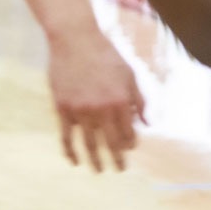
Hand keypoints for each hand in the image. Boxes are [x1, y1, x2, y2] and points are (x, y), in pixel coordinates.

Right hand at [45, 31, 145, 170]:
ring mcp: (80, 110)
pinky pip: (66, 136)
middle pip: (111, 142)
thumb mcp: (130, 75)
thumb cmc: (106, 56)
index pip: (129, 132)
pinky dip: (70, 151)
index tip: (130, 149)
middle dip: (117, 158)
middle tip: (120, 169)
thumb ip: (140, 100)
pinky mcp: (62, 108)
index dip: (130, 143)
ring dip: (94, 159)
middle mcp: (101, 109)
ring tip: (99, 170)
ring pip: (89, 142)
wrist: (75, 40)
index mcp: (121, 101)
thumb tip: (148, 124)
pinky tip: (74, 161)